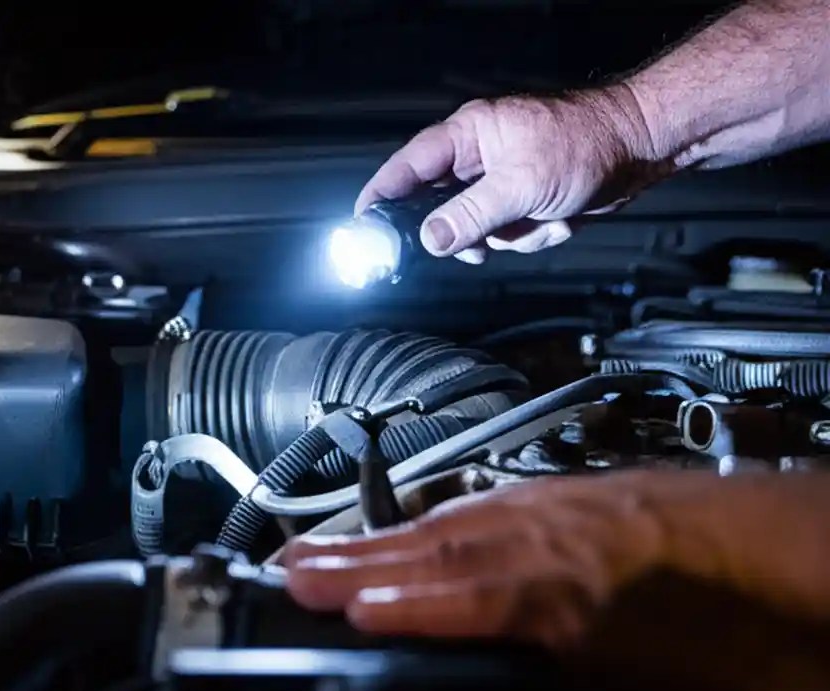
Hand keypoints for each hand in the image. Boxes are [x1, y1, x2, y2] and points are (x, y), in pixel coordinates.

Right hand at [284, 471, 829, 650]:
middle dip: (361, 557)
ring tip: (332, 545)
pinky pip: (500, 501)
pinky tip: (431, 524)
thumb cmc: (779, 629)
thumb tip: (496, 672)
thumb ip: (577, 672)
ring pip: (465, 516)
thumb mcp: (672, 689)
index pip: (466, 596)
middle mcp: (572, 535)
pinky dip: (449, 516)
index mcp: (587, 591)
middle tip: (293, 563)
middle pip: (446, 545)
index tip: (332, 603)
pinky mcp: (597, 493)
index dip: (395, 603)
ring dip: (391, 533)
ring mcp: (581, 506)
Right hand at [356, 85, 667, 263]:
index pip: (406, 167)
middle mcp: (479, 157)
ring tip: (539, 219)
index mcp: (468, 136)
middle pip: (439, 208)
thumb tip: (429, 240)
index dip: (380, 196)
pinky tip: (557, 218)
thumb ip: (469, 215)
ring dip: (510, 236)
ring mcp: (501, 181)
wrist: (641, 148)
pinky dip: (533, 236)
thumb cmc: (587, 143)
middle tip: (480, 241)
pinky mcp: (524, 200)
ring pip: (477, 230)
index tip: (362, 224)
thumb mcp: (521, 184)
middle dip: (466, 231)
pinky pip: (509, 234)